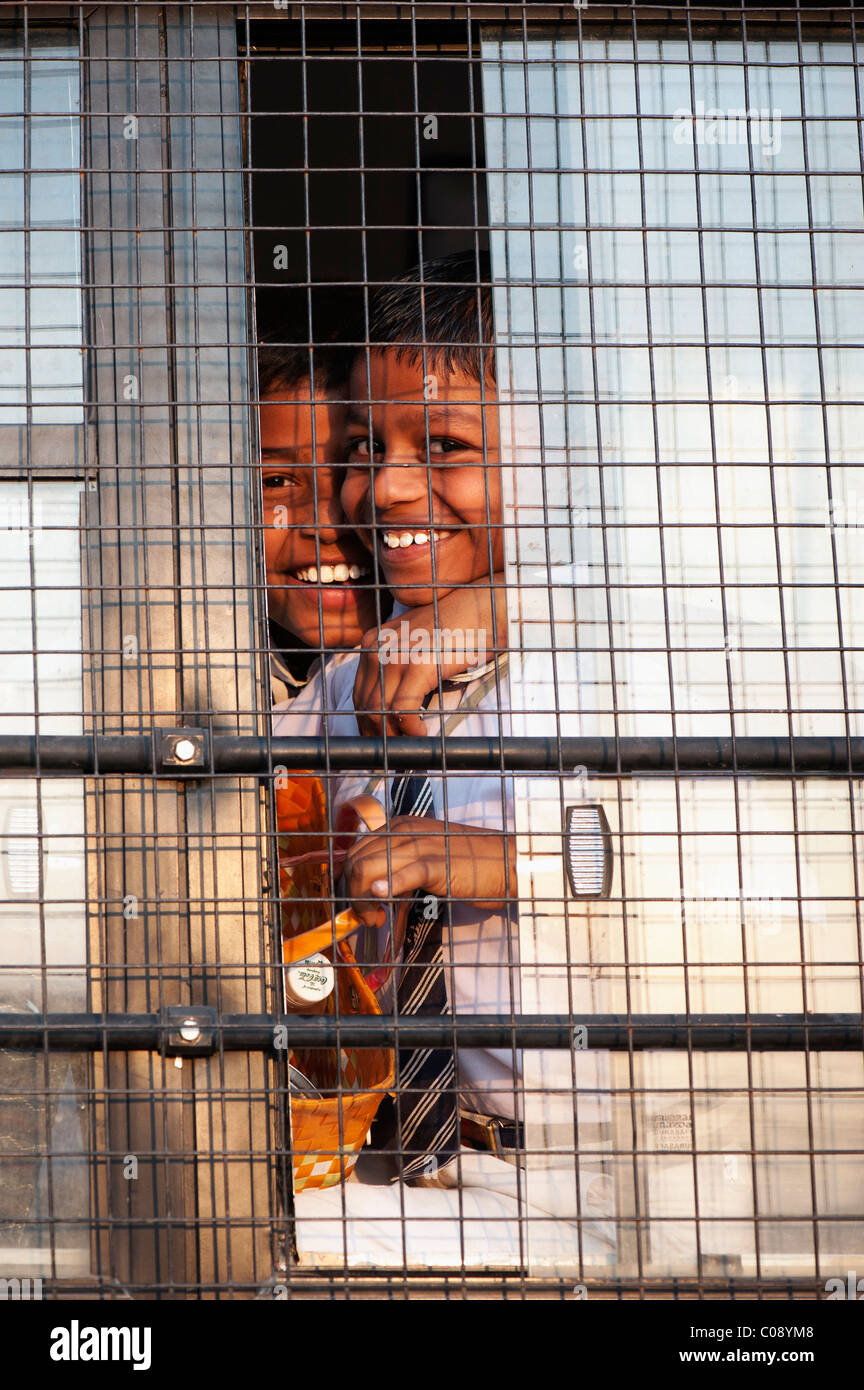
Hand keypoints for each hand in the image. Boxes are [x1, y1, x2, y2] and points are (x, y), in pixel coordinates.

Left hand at [341, 816, 515, 926]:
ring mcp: (421, 845)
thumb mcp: (425, 857)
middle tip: (370, 917)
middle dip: (353, 893)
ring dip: (364, 900)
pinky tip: (381, 897)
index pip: (356, 850)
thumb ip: (398, 866)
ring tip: (378, 918)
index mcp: (401, 826)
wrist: (507, 864)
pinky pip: (405, 873)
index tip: (360, 904)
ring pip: (369, 867)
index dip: (349, 880)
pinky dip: (388, 886)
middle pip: (357, 860)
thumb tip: (370, 888)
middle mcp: (405, 830)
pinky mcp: (438, 864)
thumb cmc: (468, 865)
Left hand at [352, 573, 506, 735]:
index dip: (368, 723)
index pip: (359, 694)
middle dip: (379, 735)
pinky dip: (411, 729)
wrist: (481, 608)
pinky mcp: (416, 665)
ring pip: (379, 711)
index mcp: (372, 643)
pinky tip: (422, 734)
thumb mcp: (414, 646)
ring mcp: (394, 656)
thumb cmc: (454, 631)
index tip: (383, 742)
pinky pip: (403, 710)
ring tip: (412, 746)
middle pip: (365, 705)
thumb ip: (399, 671)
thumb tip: (393, 713)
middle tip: (398, 753)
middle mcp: (376, 648)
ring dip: (395, 736)